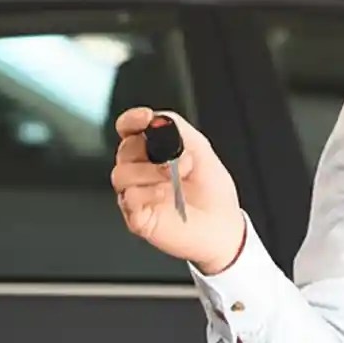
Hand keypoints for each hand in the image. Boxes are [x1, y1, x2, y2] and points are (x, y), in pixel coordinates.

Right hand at [111, 107, 245, 273]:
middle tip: (178, 160)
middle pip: (124, 149)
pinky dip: (148, 192)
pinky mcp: (137, 216)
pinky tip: (165, 196)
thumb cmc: (212, 191)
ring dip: (150, 172)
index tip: (144, 118)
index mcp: (154, 152)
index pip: (130, 130)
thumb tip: (155, 119)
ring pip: (121, 173)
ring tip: (173, 179)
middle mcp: (142, 171)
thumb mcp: (199, 148)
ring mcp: (137, 194)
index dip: (132, 121)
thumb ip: (176, 128)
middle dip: (149, 149)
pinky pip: (128, 197)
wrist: (222, 224)